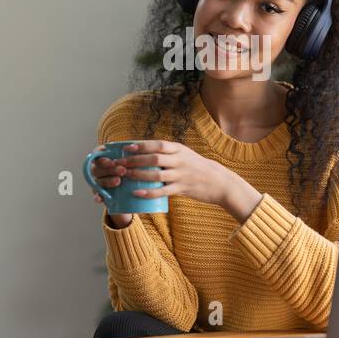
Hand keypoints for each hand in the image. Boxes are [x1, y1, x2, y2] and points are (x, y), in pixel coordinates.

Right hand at [88, 147, 134, 227]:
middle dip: (110, 169)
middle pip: (98, 168)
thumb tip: (154, 147)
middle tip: (123, 171)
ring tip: (118, 181)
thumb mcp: (136, 161)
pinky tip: (100, 199)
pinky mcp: (100, 194)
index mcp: (104, 158)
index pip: (98, 154)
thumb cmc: (134, 173)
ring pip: (97, 181)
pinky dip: (98, 197)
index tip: (115, 160)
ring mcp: (98, 182)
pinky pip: (96, 195)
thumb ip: (139, 153)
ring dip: (106, 181)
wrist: (129, 194)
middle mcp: (98, 169)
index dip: (104, 156)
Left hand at [117, 140, 258, 218]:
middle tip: (119, 164)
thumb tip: (145, 151)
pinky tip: (137, 193)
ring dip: (139, 175)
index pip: (158, 145)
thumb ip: (169, 153)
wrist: (219, 182)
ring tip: (126, 177)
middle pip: (154, 158)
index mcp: (179, 150)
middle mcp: (180, 160)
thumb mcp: (185, 154)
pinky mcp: (182, 189)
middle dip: (135, 161)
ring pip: (156, 174)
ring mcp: (181, 175)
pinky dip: (149, 192)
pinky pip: (163, 191)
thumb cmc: (197, 168)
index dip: (141, 146)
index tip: (126, 148)